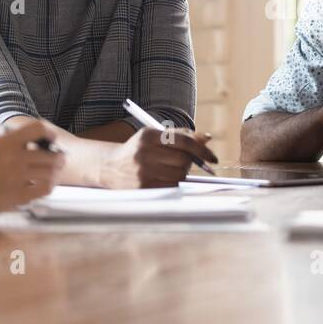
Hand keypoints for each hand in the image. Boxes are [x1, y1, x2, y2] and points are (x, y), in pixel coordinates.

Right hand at [0, 120, 64, 220]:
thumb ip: (10, 143)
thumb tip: (33, 139)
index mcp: (6, 142)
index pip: (38, 128)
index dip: (49, 134)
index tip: (50, 140)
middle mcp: (14, 158)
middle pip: (52, 154)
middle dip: (58, 158)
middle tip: (58, 161)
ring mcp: (17, 177)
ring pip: (51, 173)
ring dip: (54, 173)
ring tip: (50, 174)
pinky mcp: (17, 196)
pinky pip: (44, 189)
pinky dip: (46, 187)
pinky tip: (40, 187)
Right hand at [102, 127, 218, 187]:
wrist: (110, 166)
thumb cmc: (139, 149)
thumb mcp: (154, 136)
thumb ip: (181, 135)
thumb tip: (207, 138)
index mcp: (148, 136)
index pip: (184, 142)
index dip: (202, 150)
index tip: (212, 158)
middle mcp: (144, 153)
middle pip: (183, 160)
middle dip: (190, 162)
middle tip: (185, 161)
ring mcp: (143, 172)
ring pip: (179, 175)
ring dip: (181, 173)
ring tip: (170, 168)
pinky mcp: (142, 187)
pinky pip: (171, 187)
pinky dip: (174, 183)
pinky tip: (165, 177)